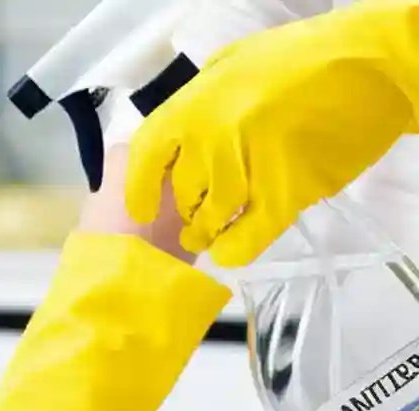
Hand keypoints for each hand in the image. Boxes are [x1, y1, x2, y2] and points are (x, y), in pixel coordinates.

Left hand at [126, 3, 418, 266]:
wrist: (372, 64)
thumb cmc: (303, 57)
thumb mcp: (234, 64)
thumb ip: (201, 102)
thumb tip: (181, 137)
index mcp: (192, 105)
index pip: (147, 157)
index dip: (139, 188)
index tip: (142, 210)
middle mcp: (211, 140)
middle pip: (183, 192)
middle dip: (185, 208)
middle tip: (194, 215)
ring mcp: (247, 169)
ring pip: (211, 219)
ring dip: (206, 231)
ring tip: (208, 234)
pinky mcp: (285, 194)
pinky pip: (246, 238)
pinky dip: (233, 250)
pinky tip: (227, 250)